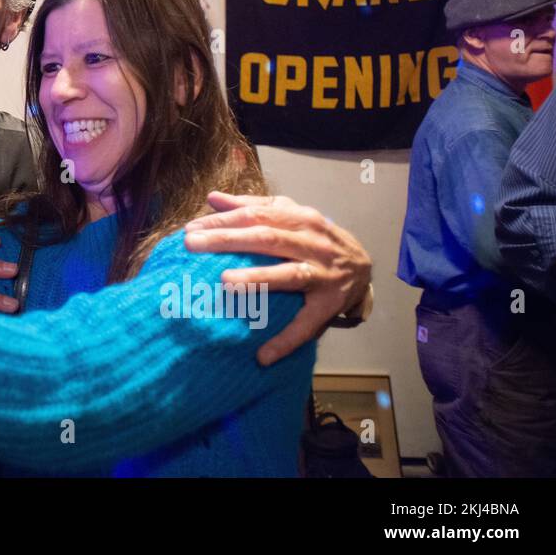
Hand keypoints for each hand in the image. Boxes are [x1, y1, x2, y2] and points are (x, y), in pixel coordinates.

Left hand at [183, 192, 371, 366]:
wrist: (364, 267)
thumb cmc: (315, 238)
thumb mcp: (290, 216)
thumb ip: (252, 206)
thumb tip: (212, 199)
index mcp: (300, 218)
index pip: (255, 215)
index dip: (222, 221)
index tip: (190, 229)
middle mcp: (313, 242)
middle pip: (265, 238)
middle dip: (226, 240)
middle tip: (192, 245)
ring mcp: (323, 273)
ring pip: (287, 274)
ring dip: (257, 279)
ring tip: (225, 282)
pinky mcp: (330, 304)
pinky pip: (306, 325)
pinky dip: (285, 341)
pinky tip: (262, 355)